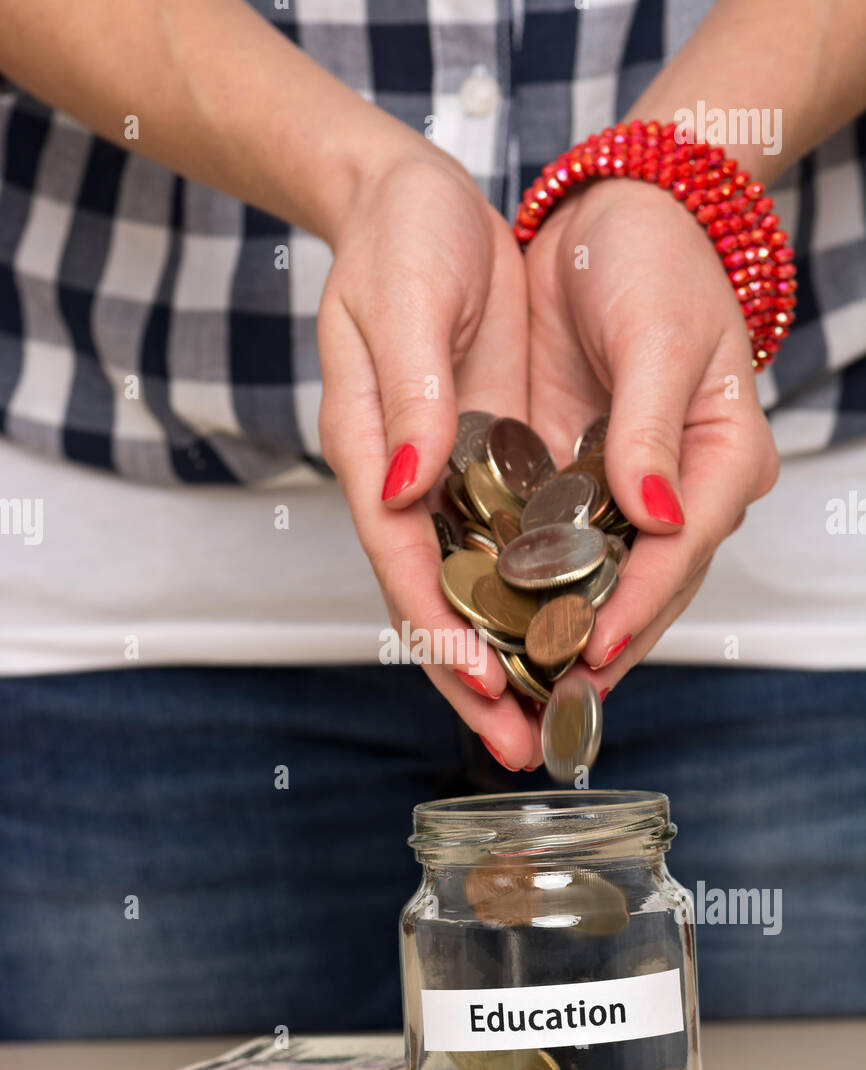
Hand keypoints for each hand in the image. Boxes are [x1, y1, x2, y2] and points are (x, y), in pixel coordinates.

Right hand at [318, 137, 541, 770]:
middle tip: (515, 746)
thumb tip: (406, 490)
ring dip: (511, 655)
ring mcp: (452, 476)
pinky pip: (517, 543)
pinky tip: (576, 635)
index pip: (401, 562)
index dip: (437, 630)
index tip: (478, 684)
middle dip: (472, 677)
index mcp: (373, 452)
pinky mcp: (492, 460)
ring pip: (478, 587)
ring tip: (550, 720)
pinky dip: (542, 596)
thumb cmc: (399, 238)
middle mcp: (410, 480)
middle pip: (436, 600)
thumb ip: (406, 396)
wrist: (419, 200)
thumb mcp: (400, 301)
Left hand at [525, 177, 779, 693]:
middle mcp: (680, 490)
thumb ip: (650, 428)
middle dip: (595, 651)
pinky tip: (493, 626)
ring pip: (598, 583)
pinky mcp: (578, 480)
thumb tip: (655, 517)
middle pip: (643, 590)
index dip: (636, 606)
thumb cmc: (654, 260)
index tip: (593, 650)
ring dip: (559, 637)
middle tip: (545, 711)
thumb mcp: (661, 336)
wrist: (611, 216)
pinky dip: (528, 589)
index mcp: (724, 459)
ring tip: (516, 695)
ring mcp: (627, 492)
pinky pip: (554, 549)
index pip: (680, 552)